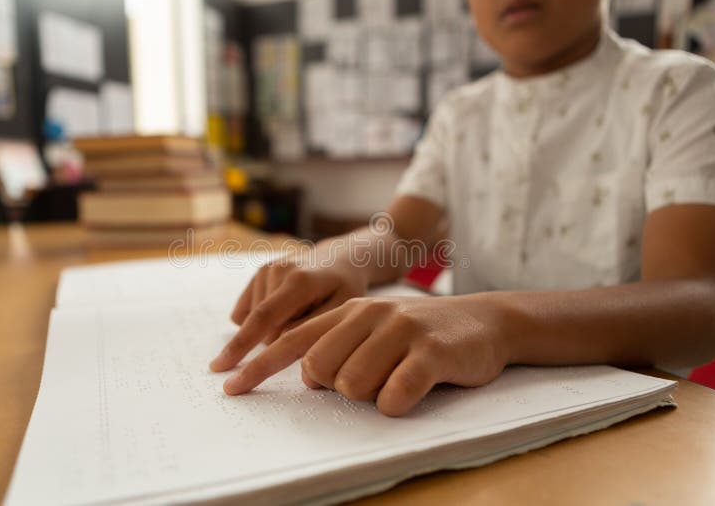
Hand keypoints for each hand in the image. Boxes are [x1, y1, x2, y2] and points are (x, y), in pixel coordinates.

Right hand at [209, 256, 367, 371]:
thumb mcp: (342, 309)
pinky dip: (261, 320)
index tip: (221, 370)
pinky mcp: (258, 273)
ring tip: (303, 309)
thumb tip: (282, 349)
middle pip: (261, 325)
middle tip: (307, 321)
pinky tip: (285, 308)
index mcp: (298, 281)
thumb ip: (313, 330)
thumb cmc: (344, 287)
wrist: (341, 258)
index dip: (241, 346)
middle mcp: (277, 271)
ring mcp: (265, 270)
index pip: (263, 319)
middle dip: (277, 339)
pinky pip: (247, 312)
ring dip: (275, 327)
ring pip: (255, 322)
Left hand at [221, 295, 510, 416]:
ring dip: (372, 395)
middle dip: (337, 386)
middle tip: (373, 377)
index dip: (257, 365)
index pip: (291, 338)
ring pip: (353, 386)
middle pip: (319, 369)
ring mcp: (401, 329)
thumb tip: (306, 377)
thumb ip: (338, 345)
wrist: (486, 321)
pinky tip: (413, 390)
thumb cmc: (421, 336)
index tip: (229, 387)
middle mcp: (369, 314)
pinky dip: (397, 404)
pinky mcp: (431, 352)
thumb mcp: (375, 331)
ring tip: (399, 377)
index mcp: (349, 310)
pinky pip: (394, 396)